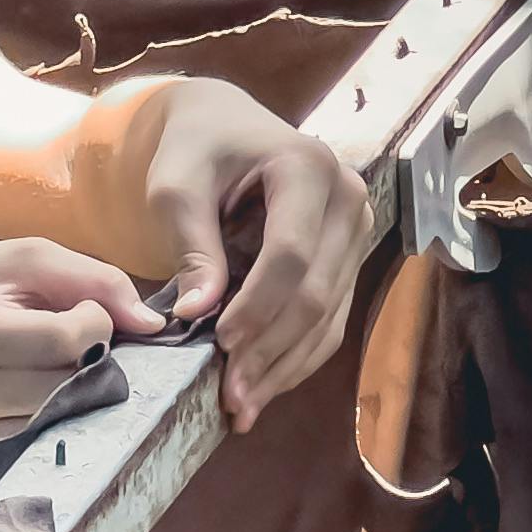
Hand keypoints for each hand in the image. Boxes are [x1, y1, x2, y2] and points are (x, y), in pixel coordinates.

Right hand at [0, 240, 165, 489]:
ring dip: (72, 399)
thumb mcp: (16, 260)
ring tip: (48, 372)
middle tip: (67, 345)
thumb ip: (92, 277)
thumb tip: (153, 326)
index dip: (92, 322)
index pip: (67, 341)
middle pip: (68, 389)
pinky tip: (26, 403)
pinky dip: (48, 429)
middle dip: (87, 364)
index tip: (78, 311)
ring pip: (58, 427)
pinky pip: (34, 455)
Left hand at [142, 94, 370, 431]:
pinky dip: (297, 356)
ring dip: (285, 366)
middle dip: (271, 349)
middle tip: (229, 395)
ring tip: (242, 406)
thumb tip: (197, 312)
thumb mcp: (175, 186)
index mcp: (307, 168)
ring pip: (330, 314)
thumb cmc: (194, 149)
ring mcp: (356, 229)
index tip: (218, 342)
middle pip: (317, 291)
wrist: (222, 125)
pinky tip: (264, 387)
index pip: (291, 254)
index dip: (258, 305)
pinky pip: (332, 317)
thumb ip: (191, 245)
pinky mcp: (349, 256)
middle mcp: (348, 198)